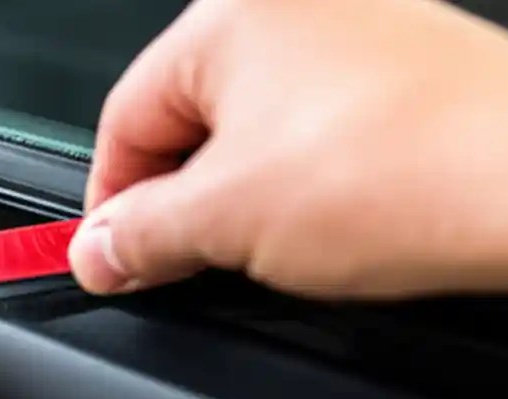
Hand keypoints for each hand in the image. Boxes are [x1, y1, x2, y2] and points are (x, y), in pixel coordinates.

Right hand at [68, 0, 507, 299]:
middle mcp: (294, 9)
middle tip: (186, 264)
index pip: (124, 121)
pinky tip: (330, 224)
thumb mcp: (225, 223)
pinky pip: (321, 132)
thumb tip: (99, 250)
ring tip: (274, 249)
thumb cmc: (408, 172)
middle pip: (189, 124)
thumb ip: (137, 237)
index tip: (111, 258)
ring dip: (246, 198)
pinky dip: (308, 183)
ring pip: (258, 132)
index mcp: (228, 18)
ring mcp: (359, 33)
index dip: (108, 204)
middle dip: (181, 204)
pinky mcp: (408, 74)